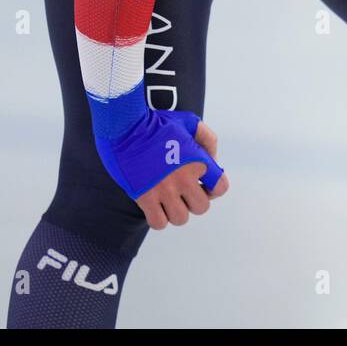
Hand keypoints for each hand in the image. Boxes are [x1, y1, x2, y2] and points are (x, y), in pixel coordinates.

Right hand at [93, 108, 228, 229]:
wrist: (126, 125)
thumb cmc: (156, 123)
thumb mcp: (190, 122)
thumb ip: (207, 139)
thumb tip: (213, 160)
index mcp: (198, 160)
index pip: (220, 187)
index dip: (214, 189)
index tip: (203, 185)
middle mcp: (185, 177)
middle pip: (201, 207)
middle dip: (193, 201)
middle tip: (183, 192)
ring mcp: (165, 189)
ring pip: (180, 218)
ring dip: (175, 211)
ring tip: (168, 199)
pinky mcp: (145, 197)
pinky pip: (158, 223)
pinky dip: (158, 219)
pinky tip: (154, 207)